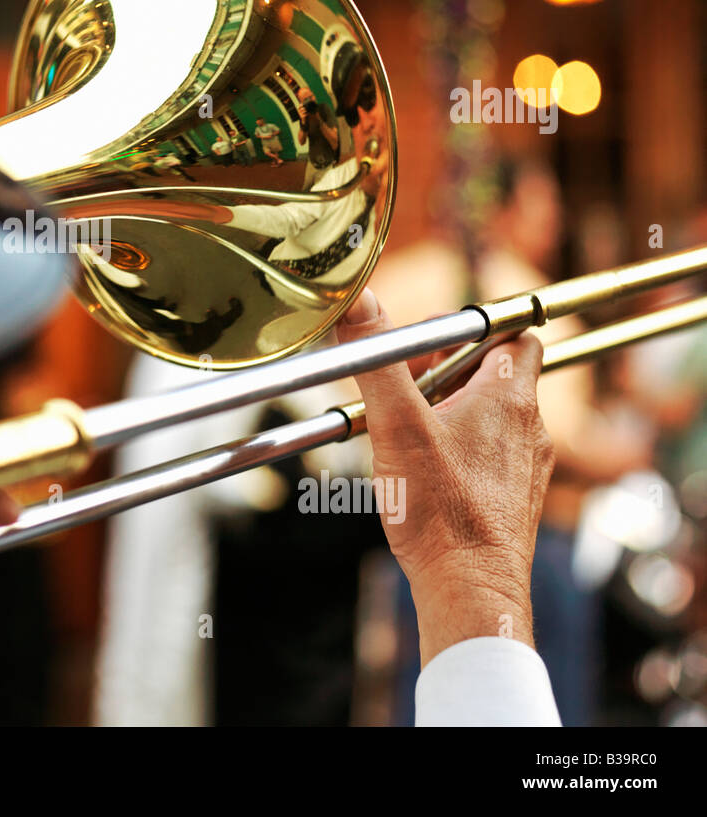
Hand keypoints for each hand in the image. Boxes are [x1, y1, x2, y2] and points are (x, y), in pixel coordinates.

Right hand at [337, 288, 555, 665]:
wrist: (470, 588)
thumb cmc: (441, 512)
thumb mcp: (396, 424)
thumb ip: (378, 359)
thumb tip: (362, 302)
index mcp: (509, 397)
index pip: (512, 333)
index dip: (469, 330)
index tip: (426, 345)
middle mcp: (528, 427)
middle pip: (495, 373)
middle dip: (447, 371)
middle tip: (405, 387)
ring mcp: (524, 464)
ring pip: (489, 415)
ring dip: (449, 411)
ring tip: (406, 430)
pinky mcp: (513, 496)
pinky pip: (487, 452)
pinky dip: (456, 447)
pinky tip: (421, 469)